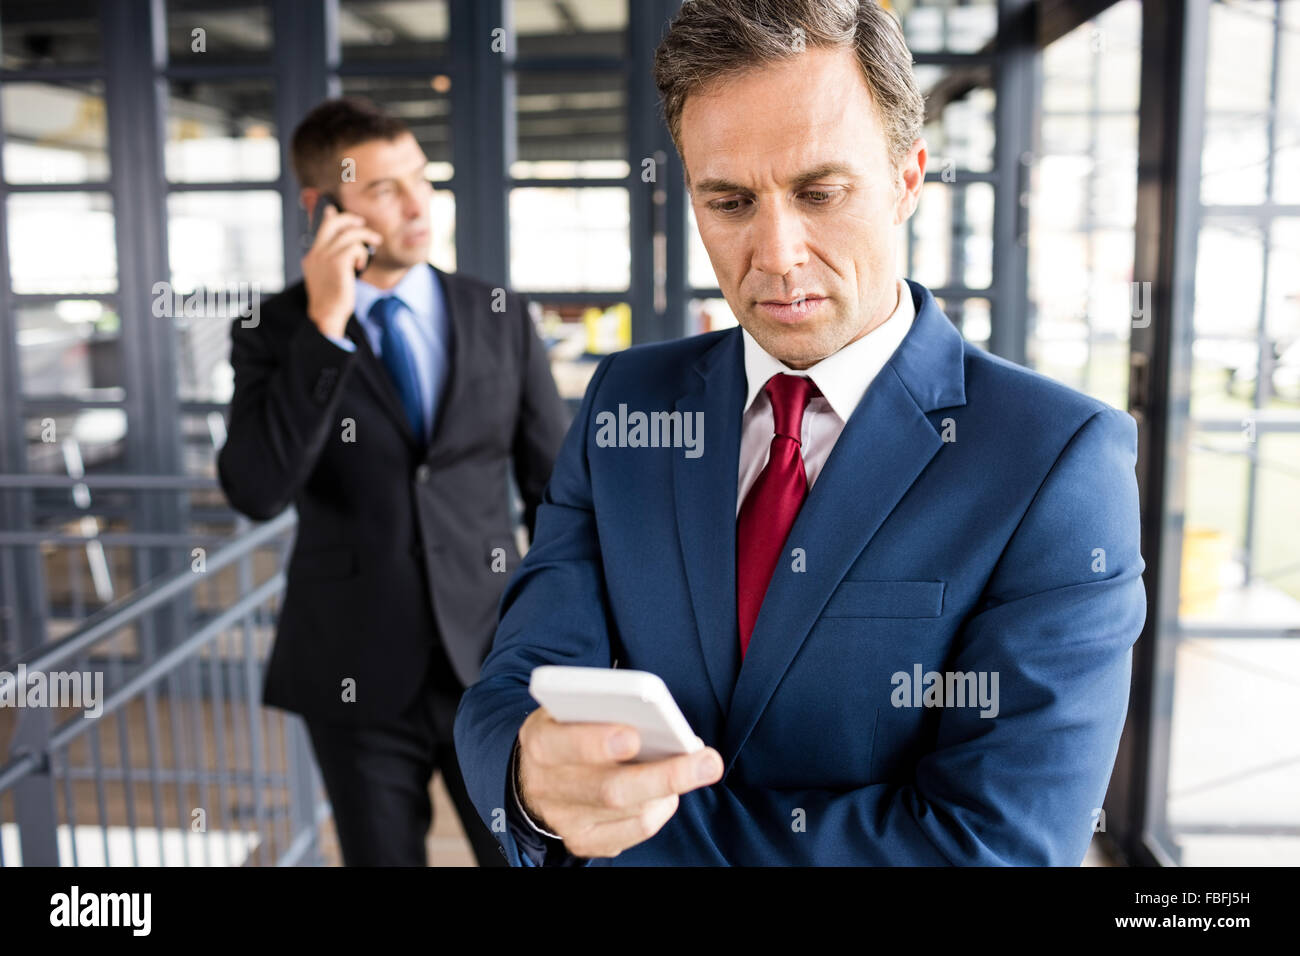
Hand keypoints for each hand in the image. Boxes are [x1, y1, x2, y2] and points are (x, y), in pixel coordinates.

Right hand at [301, 205, 382, 338]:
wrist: (326, 315)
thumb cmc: (331, 300)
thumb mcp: (327, 277)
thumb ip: (332, 261)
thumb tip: (344, 249)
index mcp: (312, 257)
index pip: (322, 229)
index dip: (331, 217)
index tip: (335, 211)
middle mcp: (317, 254)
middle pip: (333, 224)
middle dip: (350, 219)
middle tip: (362, 224)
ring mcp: (326, 257)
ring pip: (349, 234)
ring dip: (365, 237)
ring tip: (374, 244)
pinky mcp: (338, 263)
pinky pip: (355, 247)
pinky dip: (362, 254)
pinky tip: (361, 265)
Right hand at [516, 706, 722, 857]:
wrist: (538, 774)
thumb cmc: (570, 730)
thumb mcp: (573, 708)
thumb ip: (604, 708)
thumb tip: (658, 719)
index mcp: (539, 741)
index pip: (560, 744)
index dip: (595, 742)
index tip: (632, 736)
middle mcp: (546, 786)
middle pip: (608, 789)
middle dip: (663, 775)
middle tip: (707, 761)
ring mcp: (564, 819)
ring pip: (626, 812)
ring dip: (669, 788)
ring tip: (699, 766)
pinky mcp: (582, 841)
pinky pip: (632, 833)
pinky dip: (659, 810)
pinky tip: (670, 792)